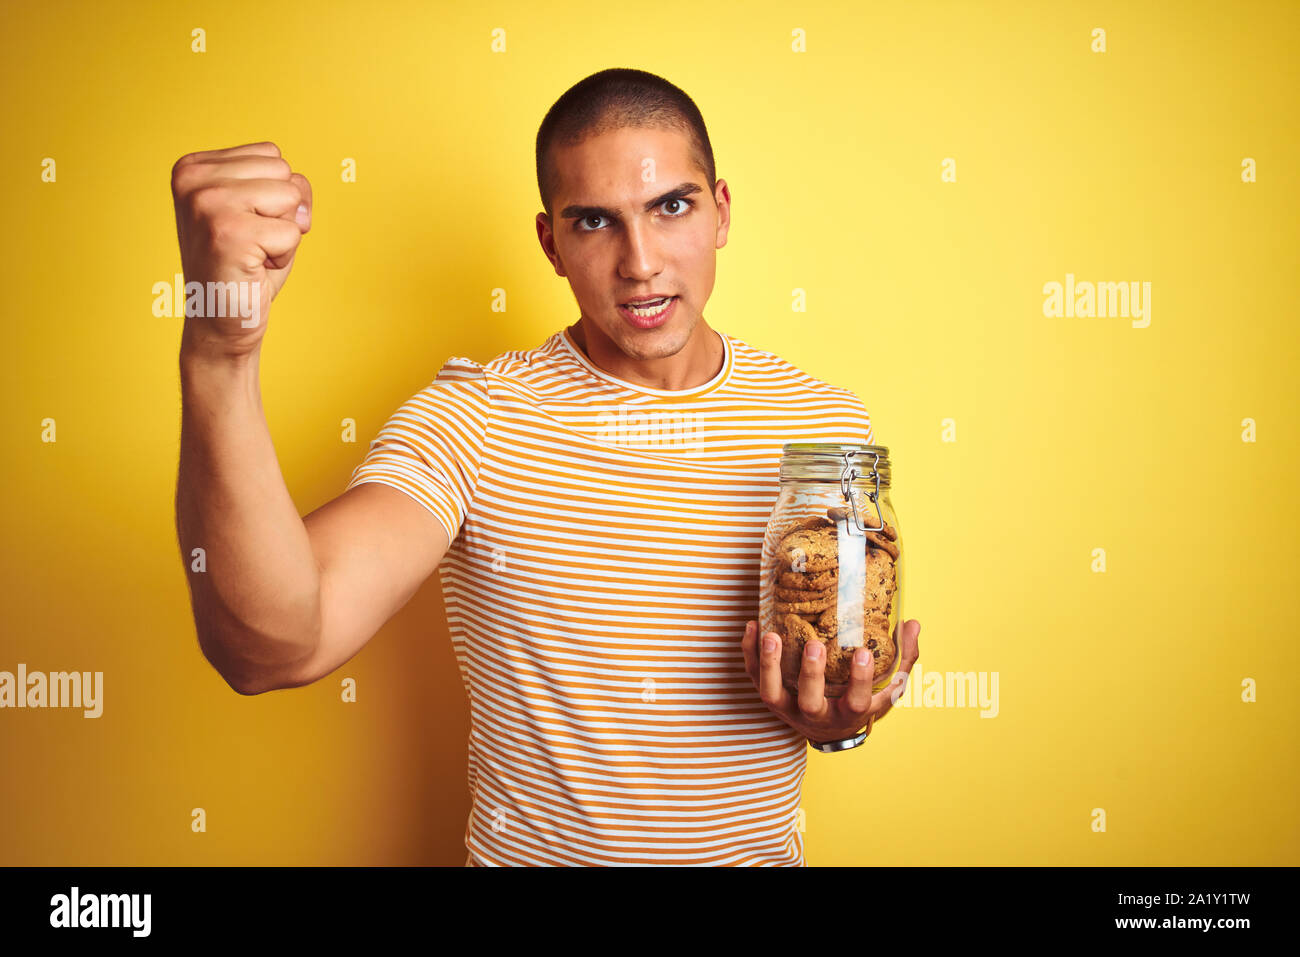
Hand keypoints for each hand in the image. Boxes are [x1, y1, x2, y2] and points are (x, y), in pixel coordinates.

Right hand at [170, 141, 312, 359]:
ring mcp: (207, 204)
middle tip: (251, 244)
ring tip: (253, 254)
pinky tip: (253, 269)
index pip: (271, 155)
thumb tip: (300, 199)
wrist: (219, 321)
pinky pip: (292, 232)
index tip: (246, 225)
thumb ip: (286, 185)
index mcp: (193, 167)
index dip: (274, 196)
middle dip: (281, 213)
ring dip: (283, 233)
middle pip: (283, 172)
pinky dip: (283, 257)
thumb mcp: (265, 212)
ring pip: (290, 197)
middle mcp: (193, 179)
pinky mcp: (228, 233)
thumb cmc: (244, 266)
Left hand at [741, 619, 920, 743]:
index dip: (860, 681)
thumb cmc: (860, 701)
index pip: (857, 702)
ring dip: (770, 665)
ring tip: (771, 635)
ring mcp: (789, 708)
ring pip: (772, 693)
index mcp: (849, 713)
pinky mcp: (771, 697)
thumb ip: (904, 657)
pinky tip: (752, 626)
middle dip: (811, 675)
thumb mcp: (888, 688)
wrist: (830, 730)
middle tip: (814, 645)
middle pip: (810, 702)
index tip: (863, 653)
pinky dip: (749, 654)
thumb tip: (913, 622)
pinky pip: (753, 677)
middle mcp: (816, 715)